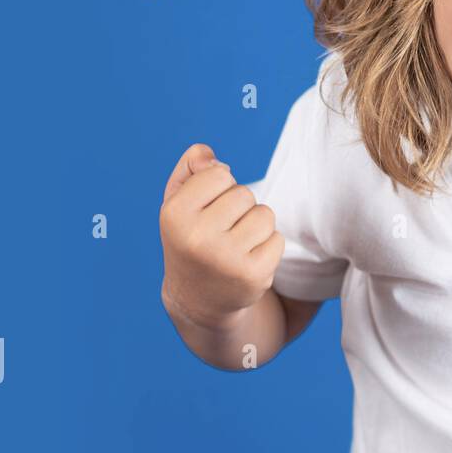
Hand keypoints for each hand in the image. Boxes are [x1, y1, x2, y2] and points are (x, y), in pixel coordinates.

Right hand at [158, 143, 283, 329]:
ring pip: (265, 214)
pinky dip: (268, 246)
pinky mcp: (253, 275)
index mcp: (174, 214)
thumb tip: (207, 154)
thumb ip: (190, 169)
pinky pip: (277, 239)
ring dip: (256, 225)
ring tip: (235, 244)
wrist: (198, 298)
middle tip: (221, 231)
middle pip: (244, 194)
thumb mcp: (179, 202)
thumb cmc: (190, 238)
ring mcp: (226, 259)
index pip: (219, 173)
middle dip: (239, 207)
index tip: (206, 209)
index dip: (218, 187)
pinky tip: (247, 260)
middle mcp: (197, 238)